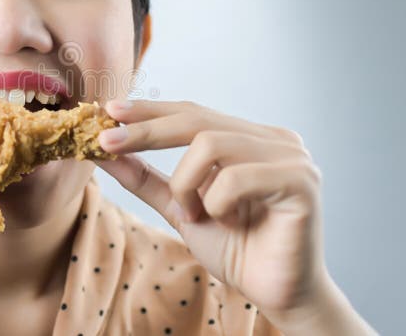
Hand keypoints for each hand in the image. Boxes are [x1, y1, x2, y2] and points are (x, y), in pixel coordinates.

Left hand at [97, 99, 326, 321]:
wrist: (275, 295)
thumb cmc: (235, 248)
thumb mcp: (178, 206)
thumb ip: (145, 177)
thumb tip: (105, 151)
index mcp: (248, 138)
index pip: (191, 112)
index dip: (149, 110)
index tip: (108, 110)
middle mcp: (273, 139)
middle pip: (195, 118)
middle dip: (145, 130)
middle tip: (105, 141)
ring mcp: (291, 156)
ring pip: (209, 144)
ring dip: (185, 184)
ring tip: (193, 215)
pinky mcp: (300, 181)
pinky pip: (234, 177)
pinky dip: (215, 203)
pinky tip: (228, 224)